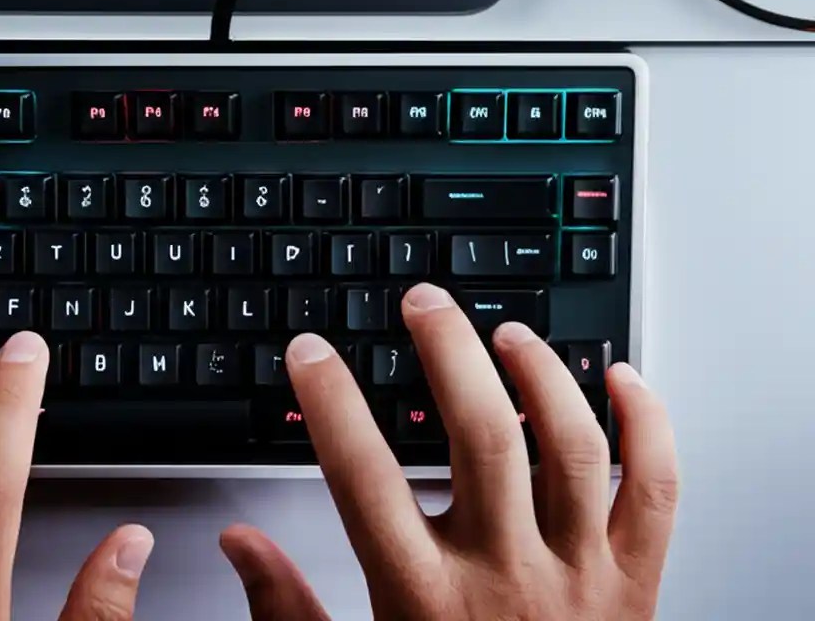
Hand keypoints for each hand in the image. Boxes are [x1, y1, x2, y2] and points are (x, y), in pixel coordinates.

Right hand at [220, 283, 677, 620]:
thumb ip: (287, 609)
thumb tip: (239, 544)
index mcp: (423, 599)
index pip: (363, 477)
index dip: (330, 402)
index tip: (311, 354)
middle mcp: (504, 577)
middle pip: (484, 436)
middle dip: (449, 351)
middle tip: (425, 304)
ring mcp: (576, 577)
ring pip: (572, 448)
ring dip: (540, 374)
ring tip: (506, 332)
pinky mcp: (634, 584)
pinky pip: (655, 490)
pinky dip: (649, 425)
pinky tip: (619, 380)